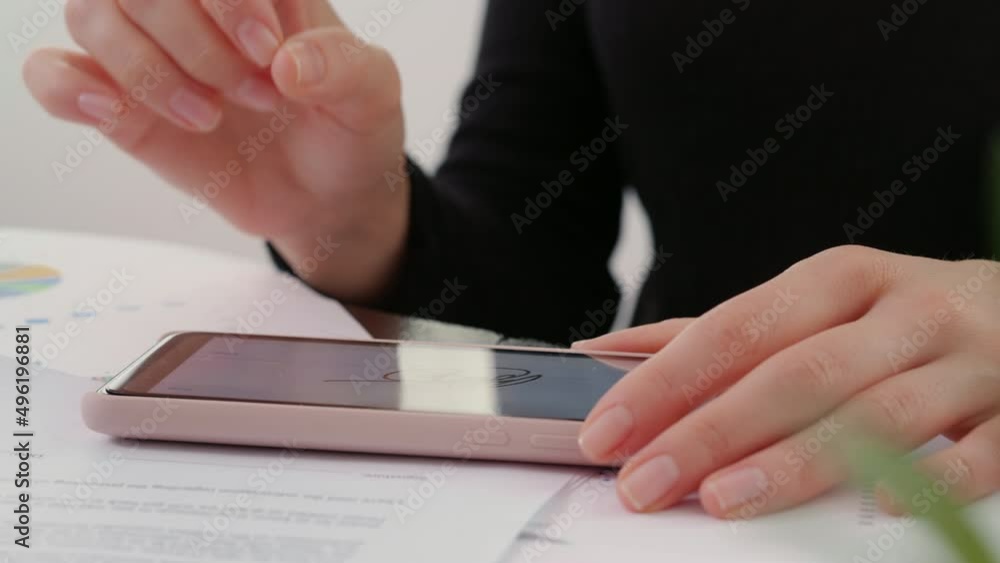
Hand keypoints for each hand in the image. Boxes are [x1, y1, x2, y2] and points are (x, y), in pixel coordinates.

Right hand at [24, 0, 407, 299]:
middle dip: (196, 41)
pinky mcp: (120, 106)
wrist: (328, 199)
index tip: (270, 52)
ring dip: (148, 69)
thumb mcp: (372, 97)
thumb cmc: (347, 131)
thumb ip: (345, 67)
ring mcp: (150, 51)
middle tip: (256, 95)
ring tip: (208, 117)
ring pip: (92, 15)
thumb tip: (290, 62)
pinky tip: (112, 112)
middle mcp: (194, 7)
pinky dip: (66, 87)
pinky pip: (52, 74)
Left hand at [575, 246, 999, 518]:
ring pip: (877, 414)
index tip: (607, 429)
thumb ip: (711, 336)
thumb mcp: (809, 307)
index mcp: (838, 279)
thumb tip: (602, 355)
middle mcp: (901, 312)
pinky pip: (979, 451)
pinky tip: (880, 504)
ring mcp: (967, 362)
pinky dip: (931, 479)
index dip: (665, 382)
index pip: (734, 329)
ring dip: (795, 460)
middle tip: (646, 483)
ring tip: (724, 498)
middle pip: (795, 373)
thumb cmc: (890, 319)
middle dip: (709, 431)